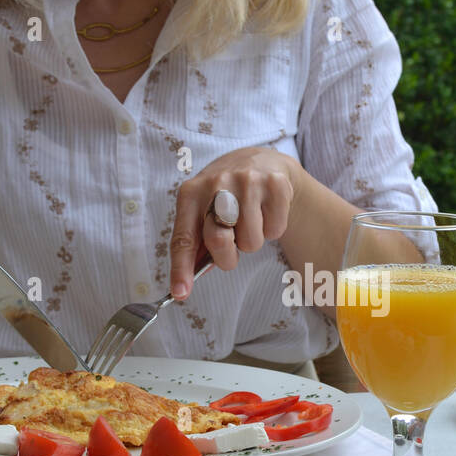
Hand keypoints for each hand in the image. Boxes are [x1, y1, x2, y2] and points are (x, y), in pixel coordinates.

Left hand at [169, 147, 298, 298]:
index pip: (183, 238)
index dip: (181, 269)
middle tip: (233, 246)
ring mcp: (248, 181)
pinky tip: (266, 211)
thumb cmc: (226, 195)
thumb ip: (196, 241)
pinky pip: (275, 231)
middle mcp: (217, 182)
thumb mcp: (203, 209)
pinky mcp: (276, 184)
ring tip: (250, 220)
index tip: (180, 293)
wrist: (261, 162)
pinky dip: (272, 229)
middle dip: (227, 257)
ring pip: (251, 242)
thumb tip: (188, 280)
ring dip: (251, 241)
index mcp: (191, 192)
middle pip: (219, 241)